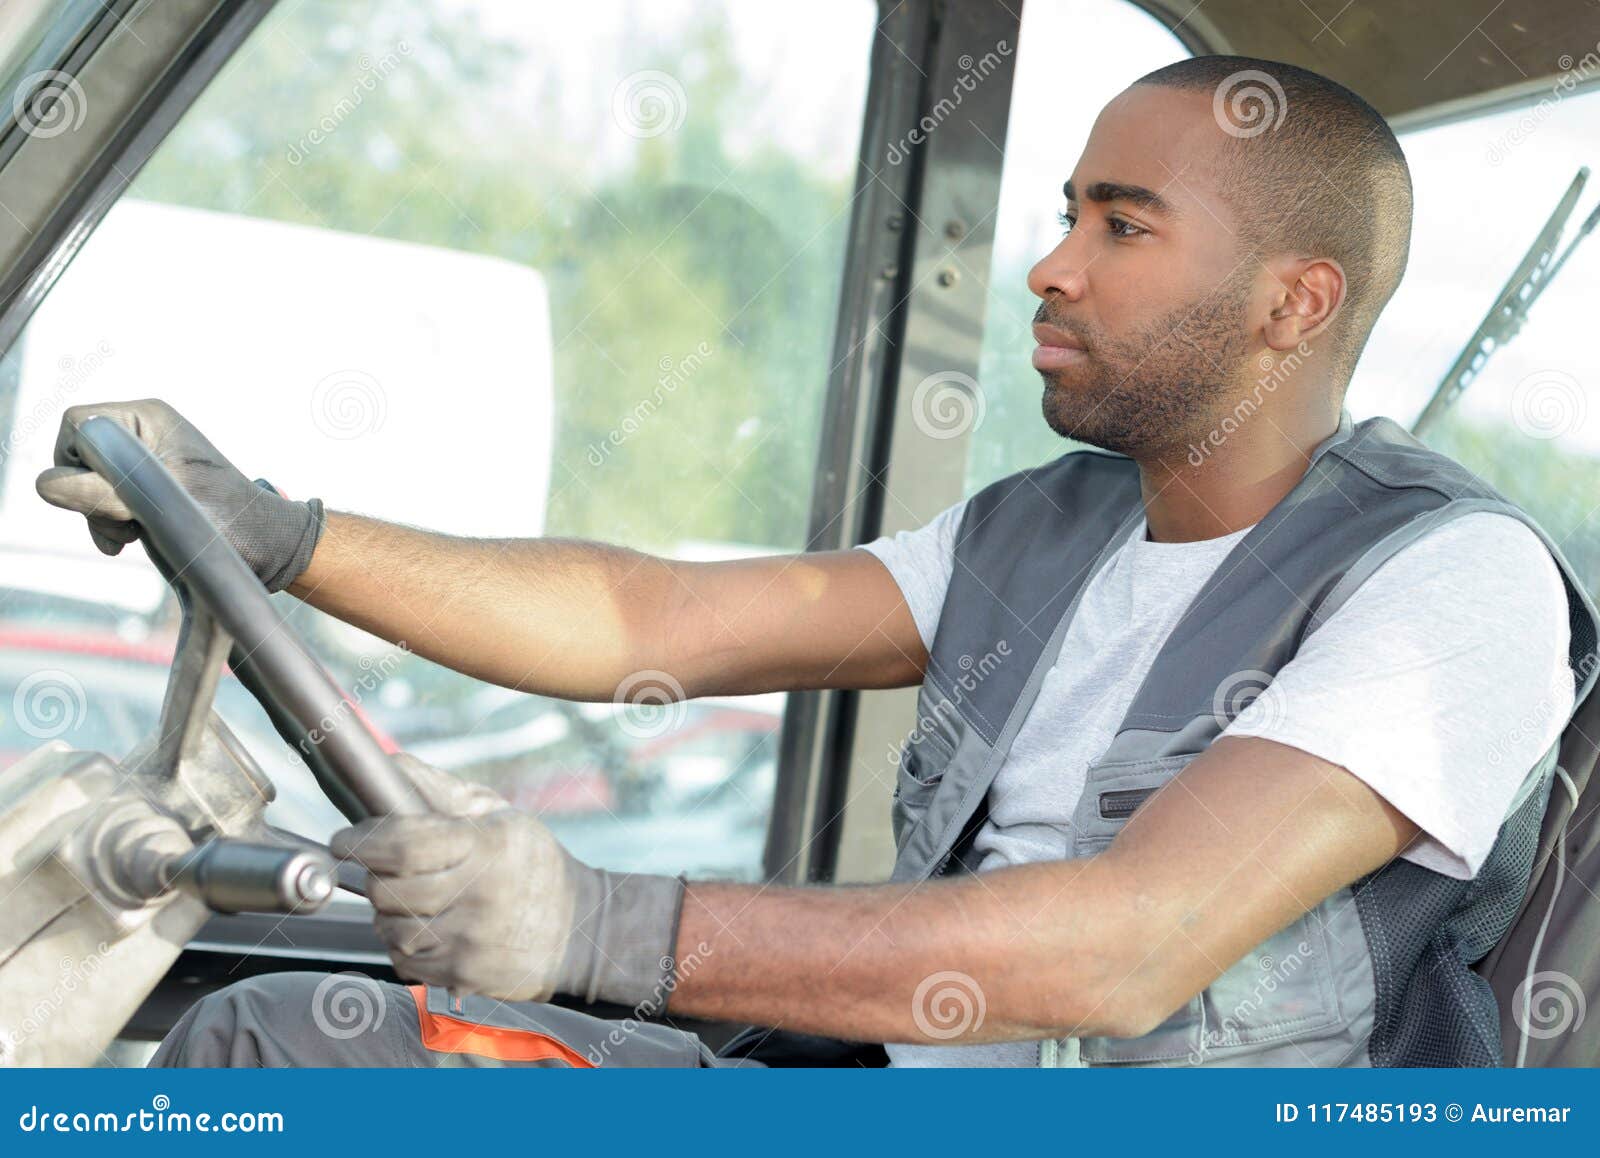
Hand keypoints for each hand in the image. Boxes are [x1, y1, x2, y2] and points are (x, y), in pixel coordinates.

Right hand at [35, 398, 324, 592]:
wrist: (266, 549)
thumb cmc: (229, 524)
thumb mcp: (161, 505)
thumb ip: (102, 493)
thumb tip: (49, 485)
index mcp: (150, 418)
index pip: (77, 425)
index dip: (78, 463)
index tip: (109, 496)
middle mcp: (144, 432)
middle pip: (75, 455)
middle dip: (87, 494)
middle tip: (125, 523)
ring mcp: (143, 460)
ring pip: (83, 481)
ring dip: (97, 513)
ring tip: (131, 534)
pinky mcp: (144, 488)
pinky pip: (100, 499)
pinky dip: (105, 521)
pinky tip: (128, 538)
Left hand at [332, 754, 684, 1006]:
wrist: (580, 927)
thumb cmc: (534, 864)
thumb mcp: (499, 815)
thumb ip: (440, 792)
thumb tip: (390, 764)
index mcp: (486, 846)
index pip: (403, 845)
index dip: (361, 841)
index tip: (345, 840)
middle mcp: (478, 895)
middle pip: (387, 889)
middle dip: (375, 876)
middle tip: (388, 869)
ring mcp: (471, 940)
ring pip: (390, 928)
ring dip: (389, 913)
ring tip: (413, 900)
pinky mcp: (465, 975)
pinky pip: (405, 961)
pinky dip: (404, 944)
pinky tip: (429, 928)